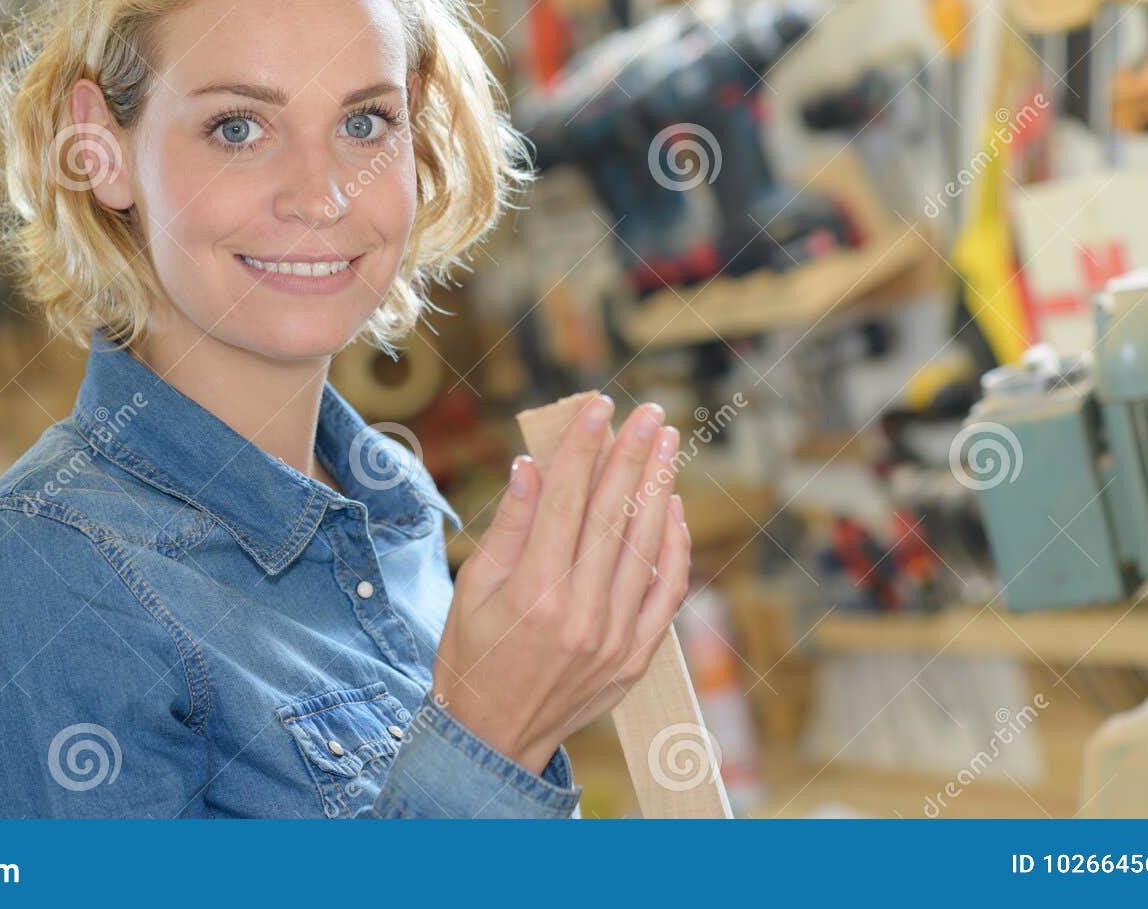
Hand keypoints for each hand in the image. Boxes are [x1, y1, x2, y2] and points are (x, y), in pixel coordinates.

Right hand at [431, 395, 691, 774]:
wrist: (494, 739)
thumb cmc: (472, 658)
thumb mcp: (473, 590)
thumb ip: (509, 527)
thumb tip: (532, 466)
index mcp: (533, 594)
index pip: (566, 501)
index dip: (584, 448)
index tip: (598, 408)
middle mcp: (580, 614)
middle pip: (613, 516)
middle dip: (632, 455)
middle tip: (649, 413)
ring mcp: (615, 638)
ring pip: (647, 546)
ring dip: (660, 488)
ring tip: (668, 444)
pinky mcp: (637, 657)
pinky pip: (667, 591)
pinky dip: (675, 547)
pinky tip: (673, 509)